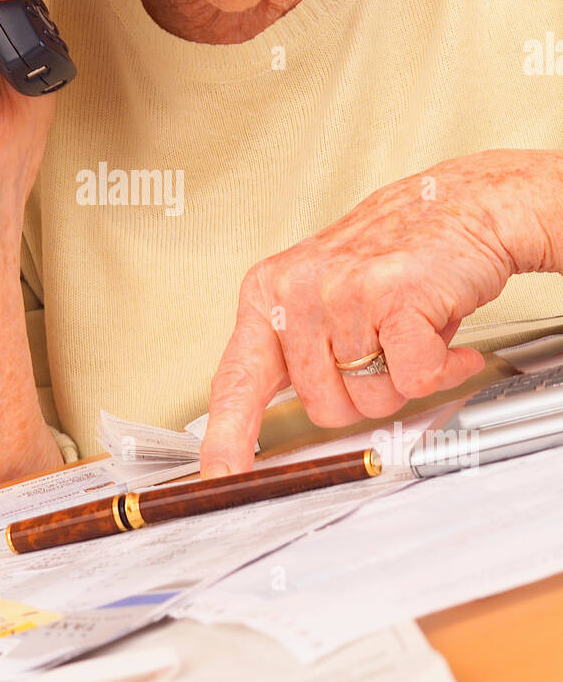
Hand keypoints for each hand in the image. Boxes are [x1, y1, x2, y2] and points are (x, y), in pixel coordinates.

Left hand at [197, 152, 548, 477]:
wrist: (464, 205)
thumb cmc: (398, 256)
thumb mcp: (324, 298)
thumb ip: (296, 355)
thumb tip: (274, 421)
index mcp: (268, 295)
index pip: (237, 379)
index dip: (227, 436)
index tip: (218, 476)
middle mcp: (295, 292)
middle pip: (323, 408)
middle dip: (366, 393)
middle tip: (385, 345)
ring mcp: (340, 292)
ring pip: (372, 398)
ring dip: (405, 377)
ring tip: (410, 327)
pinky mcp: (391, 295)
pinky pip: (415, 379)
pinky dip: (441, 367)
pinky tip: (441, 330)